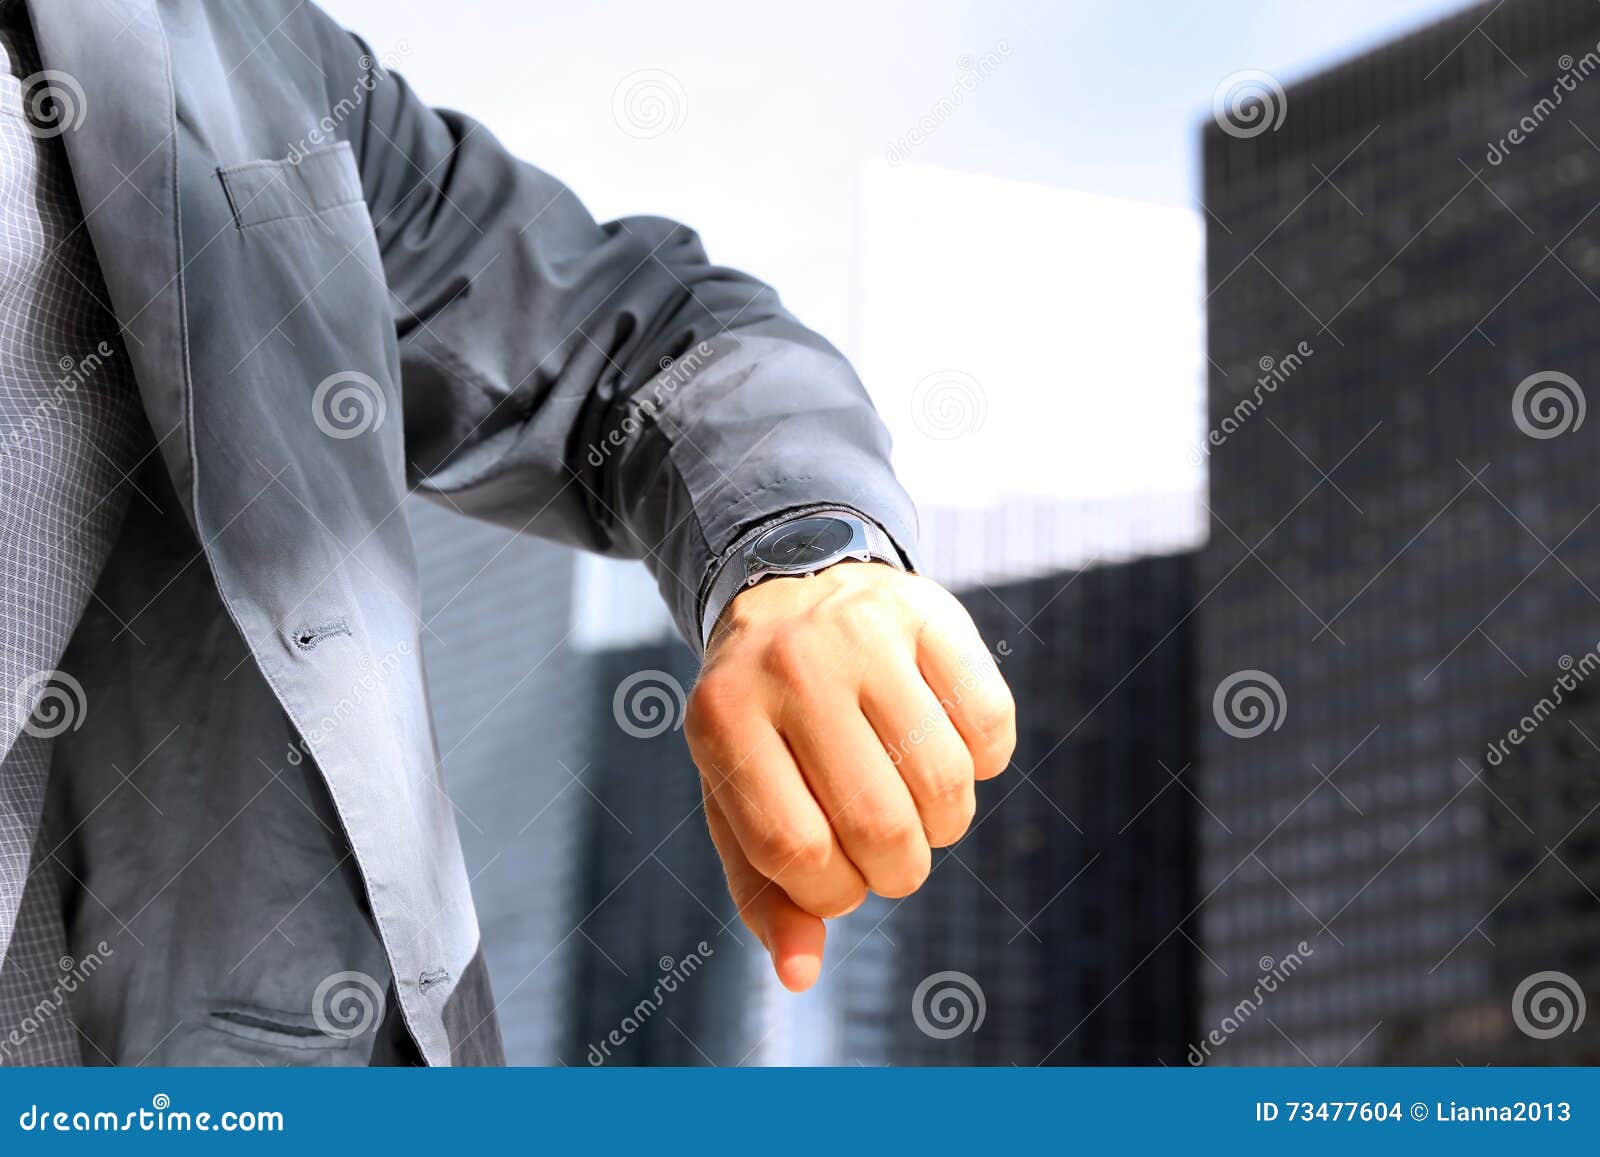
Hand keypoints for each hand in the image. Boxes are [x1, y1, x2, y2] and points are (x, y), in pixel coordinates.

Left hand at [685, 562, 1014, 991]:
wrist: (790, 586)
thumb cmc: (763, 721)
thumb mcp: (737, 795)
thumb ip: (764, 888)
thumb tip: (799, 974)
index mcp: (722, 719)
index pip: (799, 855)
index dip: (835, 894)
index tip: (840, 881)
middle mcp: (791, 666)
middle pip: (880, 826)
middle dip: (898, 871)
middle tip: (891, 857)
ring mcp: (862, 631)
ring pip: (944, 782)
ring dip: (945, 824)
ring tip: (920, 808)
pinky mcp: (928, 611)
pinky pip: (991, 723)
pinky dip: (985, 761)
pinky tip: (950, 746)